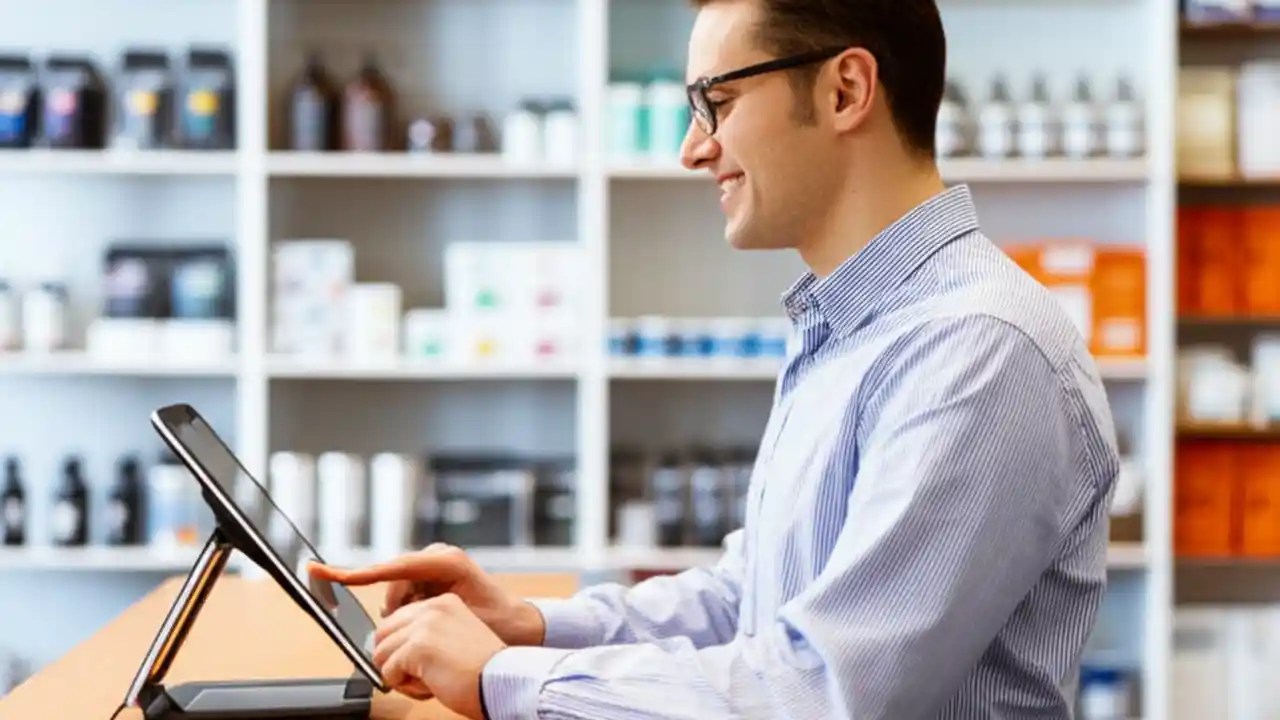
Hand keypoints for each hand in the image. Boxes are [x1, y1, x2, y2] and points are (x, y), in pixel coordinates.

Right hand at [309, 543, 545, 645]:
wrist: (516, 623)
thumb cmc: (497, 621)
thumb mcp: (461, 619)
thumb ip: (427, 613)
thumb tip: (393, 616)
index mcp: (444, 561)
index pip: (392, 568)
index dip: (356, 573)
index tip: (323, 572)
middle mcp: (436, 556)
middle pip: (391, 584)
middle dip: (395, 610)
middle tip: (410, 630)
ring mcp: (432, 563)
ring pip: (395, 591)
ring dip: (403, 611)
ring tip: (430, 624)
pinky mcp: (430, 573)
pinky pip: (405, 592)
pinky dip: (408, 609)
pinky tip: (428, 618)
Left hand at [375, 593, 504, 719]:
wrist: (503, 682)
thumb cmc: (484, 670)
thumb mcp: (453, 640)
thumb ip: (424, 636)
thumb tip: (384, 650)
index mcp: (443, 602)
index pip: (397, 620)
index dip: (399, 647)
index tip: (417, 665)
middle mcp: (432, 607)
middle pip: (382, 634)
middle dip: (393, 660)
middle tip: (418, 676)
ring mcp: (424, 624)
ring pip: (381, 654)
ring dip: (398, 675)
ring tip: (427, 682)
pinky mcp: (418, 646)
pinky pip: (388, 672)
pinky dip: (403, 687)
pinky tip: (429, 686)